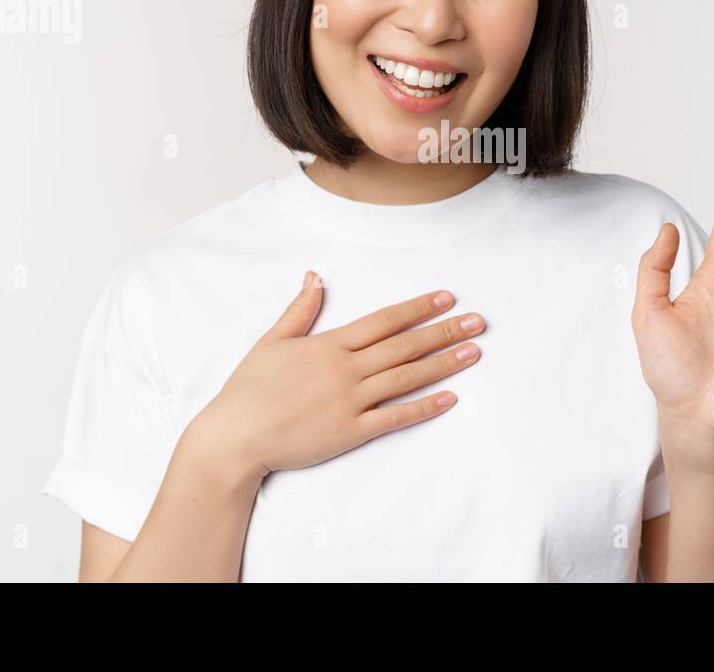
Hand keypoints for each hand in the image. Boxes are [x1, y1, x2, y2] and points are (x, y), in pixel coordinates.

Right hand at [190, 274, 485, 484]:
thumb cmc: (249, 390)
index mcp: (328, 344)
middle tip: (478, 322)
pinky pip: (394, 418)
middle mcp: (344, 370)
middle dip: (444, 331)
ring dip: (443, 364)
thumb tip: (315, 276)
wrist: (234, 438)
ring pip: (406, 378)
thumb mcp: (272, 341)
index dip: (418, 308)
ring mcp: (350, 402)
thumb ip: (300, 310)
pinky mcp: (350, 432)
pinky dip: (423, 408)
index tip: (446, 298)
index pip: (384, 320)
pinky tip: (449, 398)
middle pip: (404, 345)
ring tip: (473, 352)